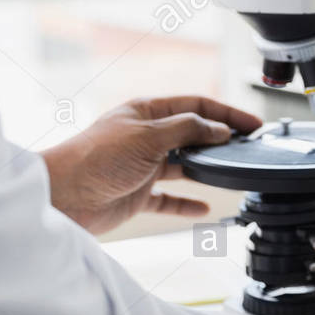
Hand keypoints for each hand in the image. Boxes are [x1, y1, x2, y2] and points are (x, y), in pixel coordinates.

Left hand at [41, 95, 261, 234]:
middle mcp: (146, 137)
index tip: (252, 124)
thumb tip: (218, 129)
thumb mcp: (149, 136)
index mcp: (147, 112)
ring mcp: (142, 166)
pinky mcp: (137, 194)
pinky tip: (204, 208)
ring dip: (207, 169)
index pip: (196, 106)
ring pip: (184, 165)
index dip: (226, 113)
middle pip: (192, 133)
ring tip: (232, 172)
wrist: (61, 196)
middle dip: (220, 139)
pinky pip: (169, 198)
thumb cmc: (95, 158)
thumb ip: (187, 130)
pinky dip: (187, 202)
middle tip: (248, 145)